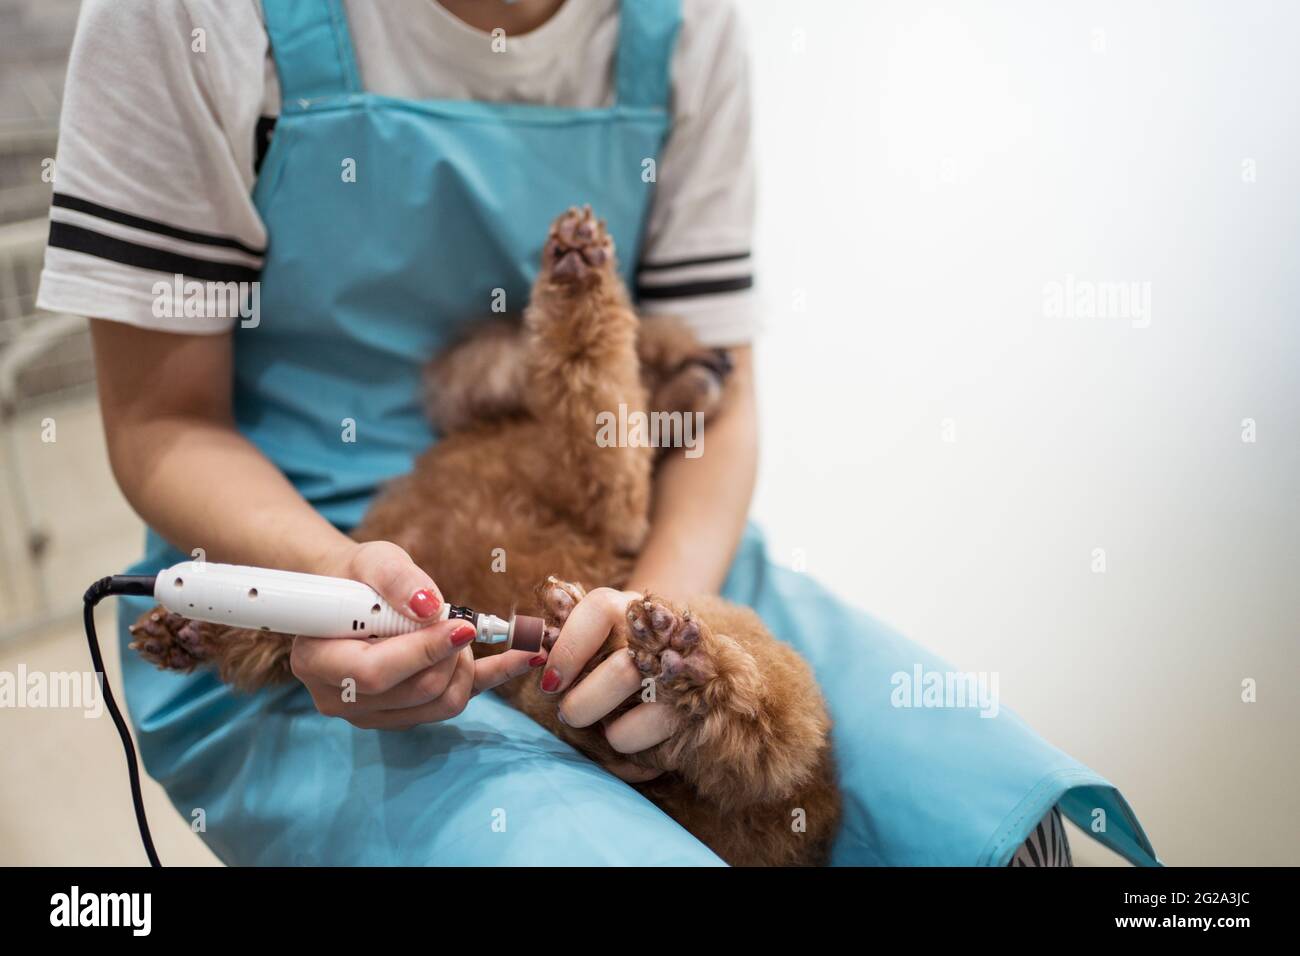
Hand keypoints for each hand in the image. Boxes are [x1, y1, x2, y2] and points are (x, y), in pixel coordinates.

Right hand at [291, 540, 541, 728]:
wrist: (354, 597)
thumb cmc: (358, 576)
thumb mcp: (372, 560)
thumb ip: (395, 577)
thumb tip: (429, 605)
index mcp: (316, 659)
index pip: (375, 672)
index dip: (423, 652)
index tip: (463, 624)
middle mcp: (339, 697)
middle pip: (416, 690)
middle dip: (451, 653)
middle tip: (462, 620)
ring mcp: (371, 713)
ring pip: (440, 703)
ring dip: (465, 665)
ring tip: (461, 631)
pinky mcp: (403, 715)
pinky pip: (455, 704)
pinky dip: (493, 678)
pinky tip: (525, 658)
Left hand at [542, 587, 679, 781]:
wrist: (693, 660)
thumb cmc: (625, 646)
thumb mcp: (601, 629)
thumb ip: (564, 633)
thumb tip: (521, 637)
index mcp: (632, 608)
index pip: (600, 612)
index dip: (569, 648)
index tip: (550, 681)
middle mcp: (664, 638)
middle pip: (621, 673)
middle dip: (583, 704)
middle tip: (569, 712)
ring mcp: (684, 680)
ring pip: (630, 723)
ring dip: (610, 731)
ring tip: (608, 721)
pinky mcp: (693, 717)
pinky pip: (648, 749)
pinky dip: (633, 745)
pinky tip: (637, 730)